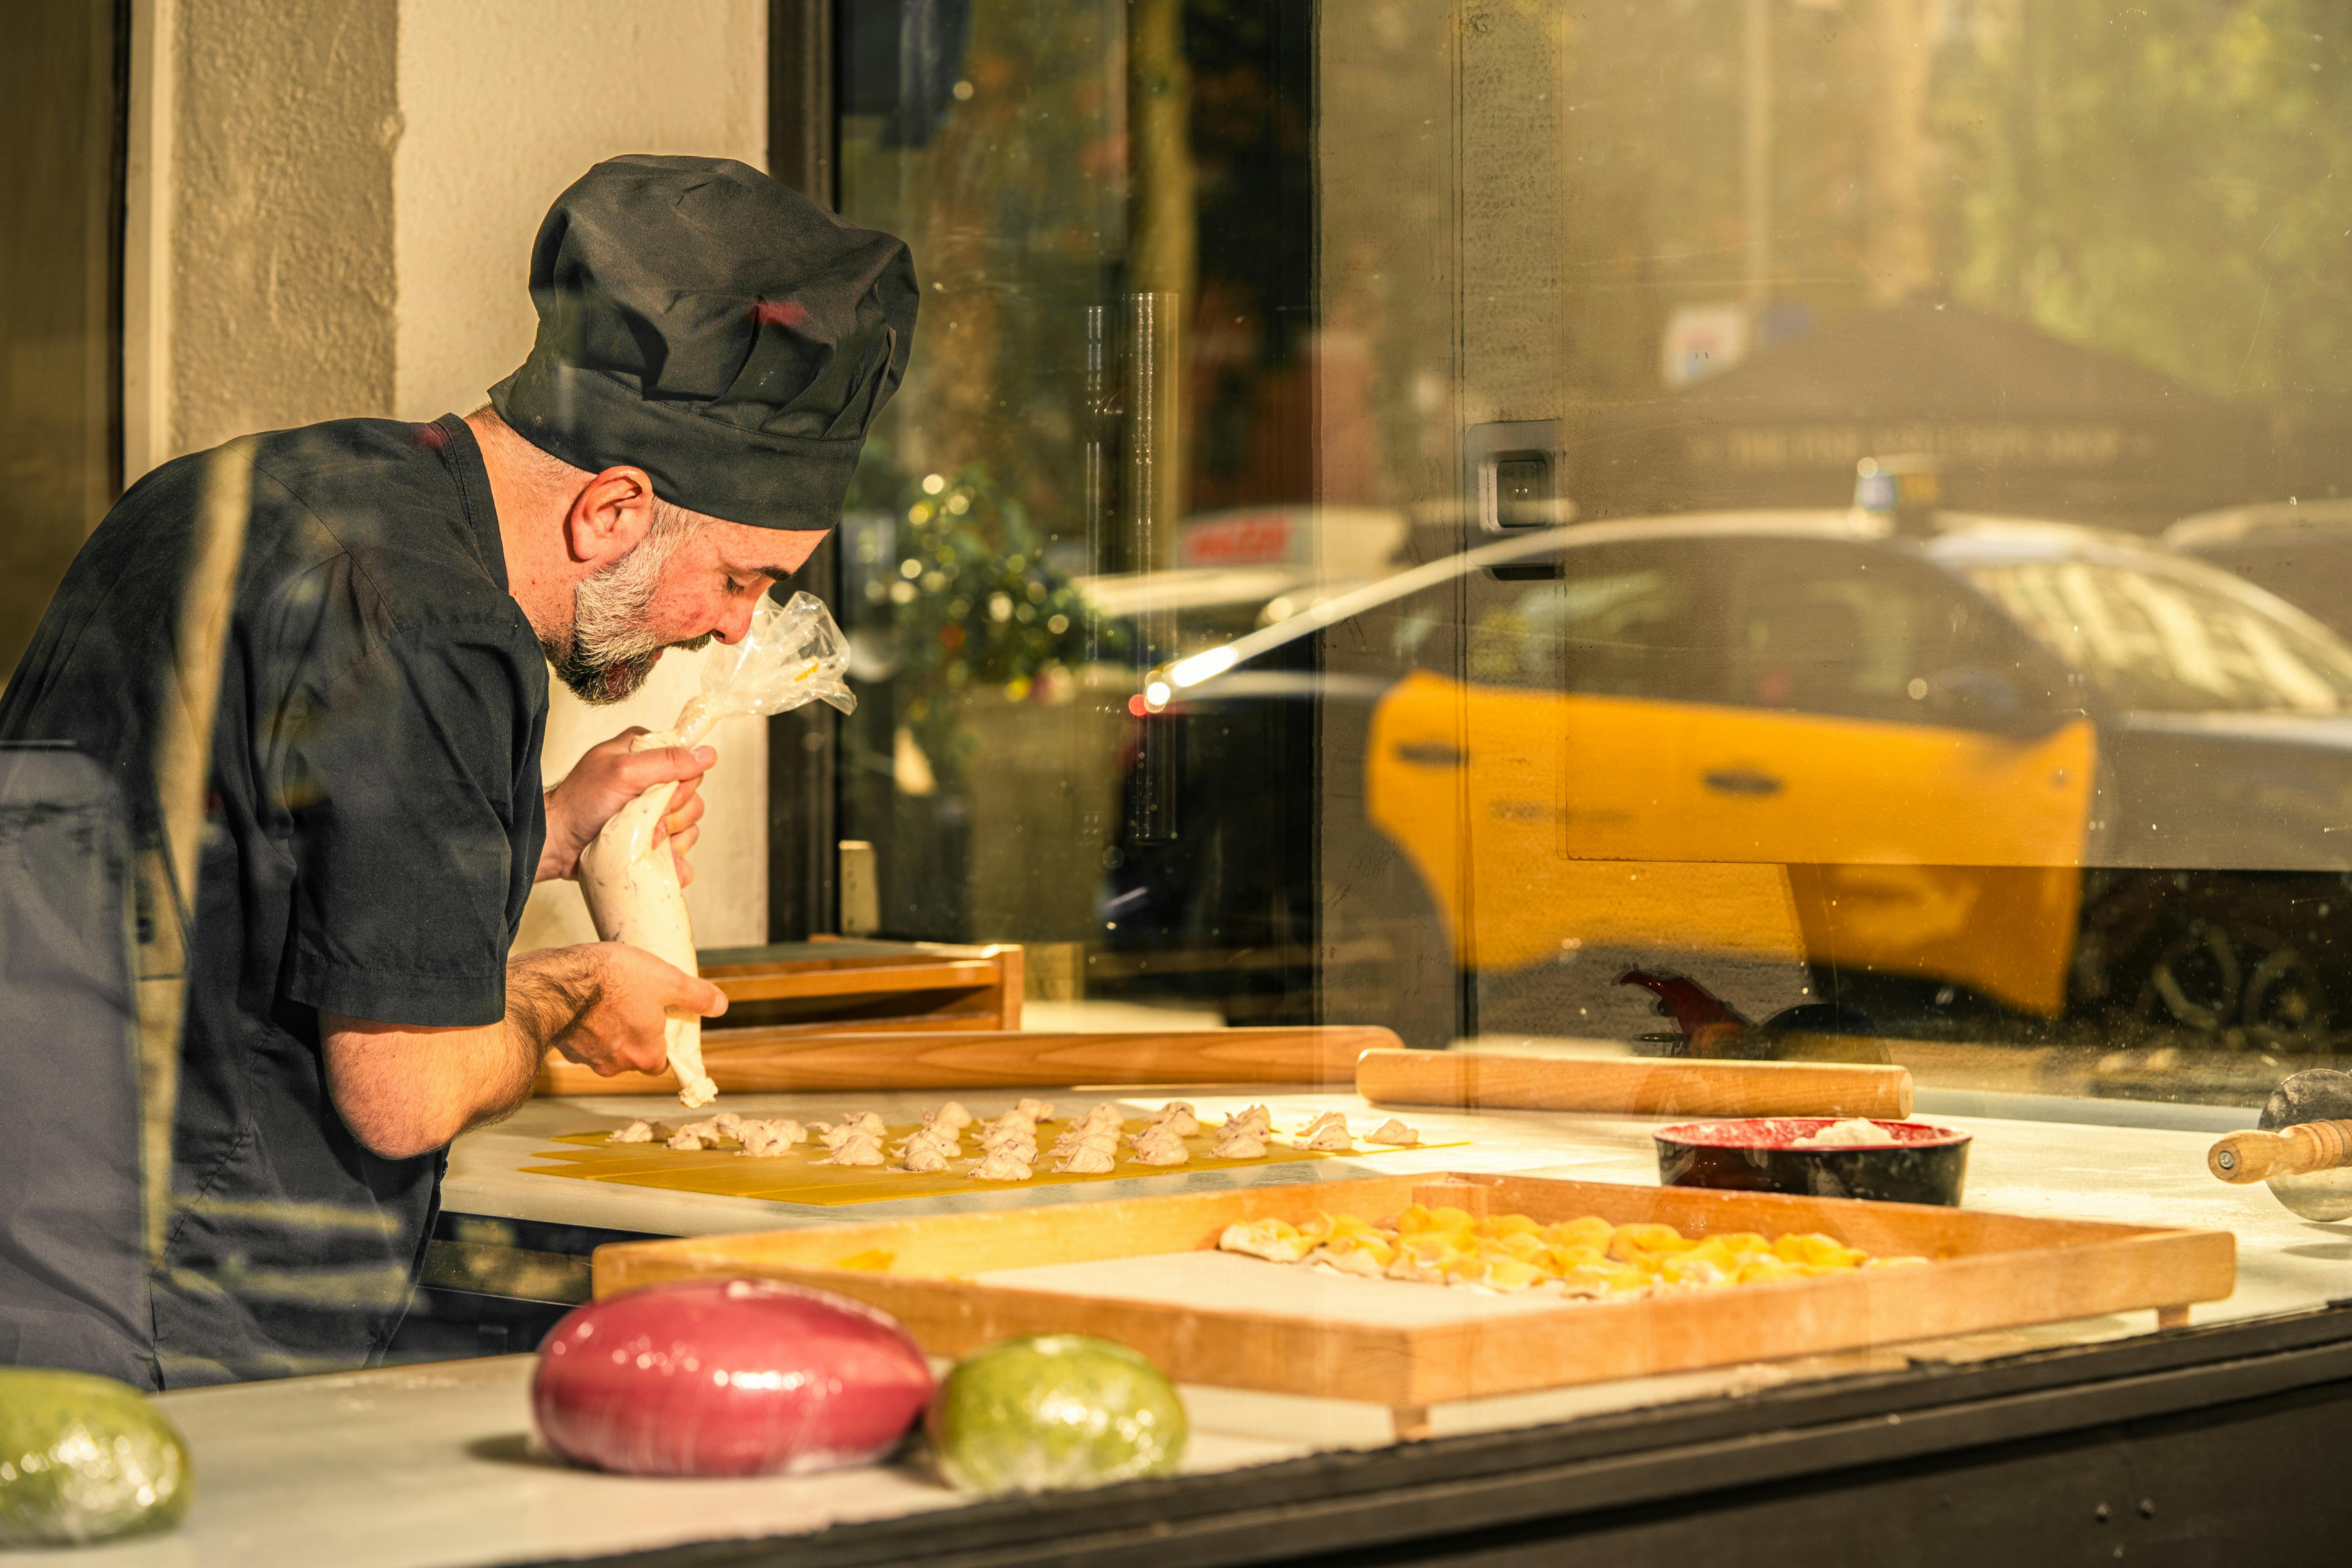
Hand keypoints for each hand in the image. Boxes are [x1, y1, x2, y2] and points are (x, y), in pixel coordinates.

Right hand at [538, 943, 729, 1077]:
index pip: (662, 1062)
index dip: (663, 1040)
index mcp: (645, 1056)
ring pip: (607, 1047)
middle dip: (635, 1032)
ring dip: (609, 1027)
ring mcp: (587, 1058)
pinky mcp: (564, 1046)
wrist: (558, 982)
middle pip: (634, 1055)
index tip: (660, 1019)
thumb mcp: (667, 980)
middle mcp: (616, 1065)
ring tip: (609, 996)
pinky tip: (587, 1001)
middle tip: (634, 1001)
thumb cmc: (613, 981)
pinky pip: (582, 1039)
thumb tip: (720, 1005)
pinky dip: (586, 1024)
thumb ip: (696, 996)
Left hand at [539, 729, 715, 883]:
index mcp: (646, 754)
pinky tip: (659, 863)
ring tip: (643, 842)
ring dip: (670, 839)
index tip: (658, 796)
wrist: (557, 844)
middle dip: (672, 815)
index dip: (681, 785)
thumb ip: (667, 761)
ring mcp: (652, 813)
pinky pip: (681, 852)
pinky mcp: (651, 841)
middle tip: (643, 820)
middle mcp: (652, 781)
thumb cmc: (581, 803)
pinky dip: (674, 862)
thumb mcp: (624, 772)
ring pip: (689, 826)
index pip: (689, 764)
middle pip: (693, 798)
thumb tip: (709, 753)